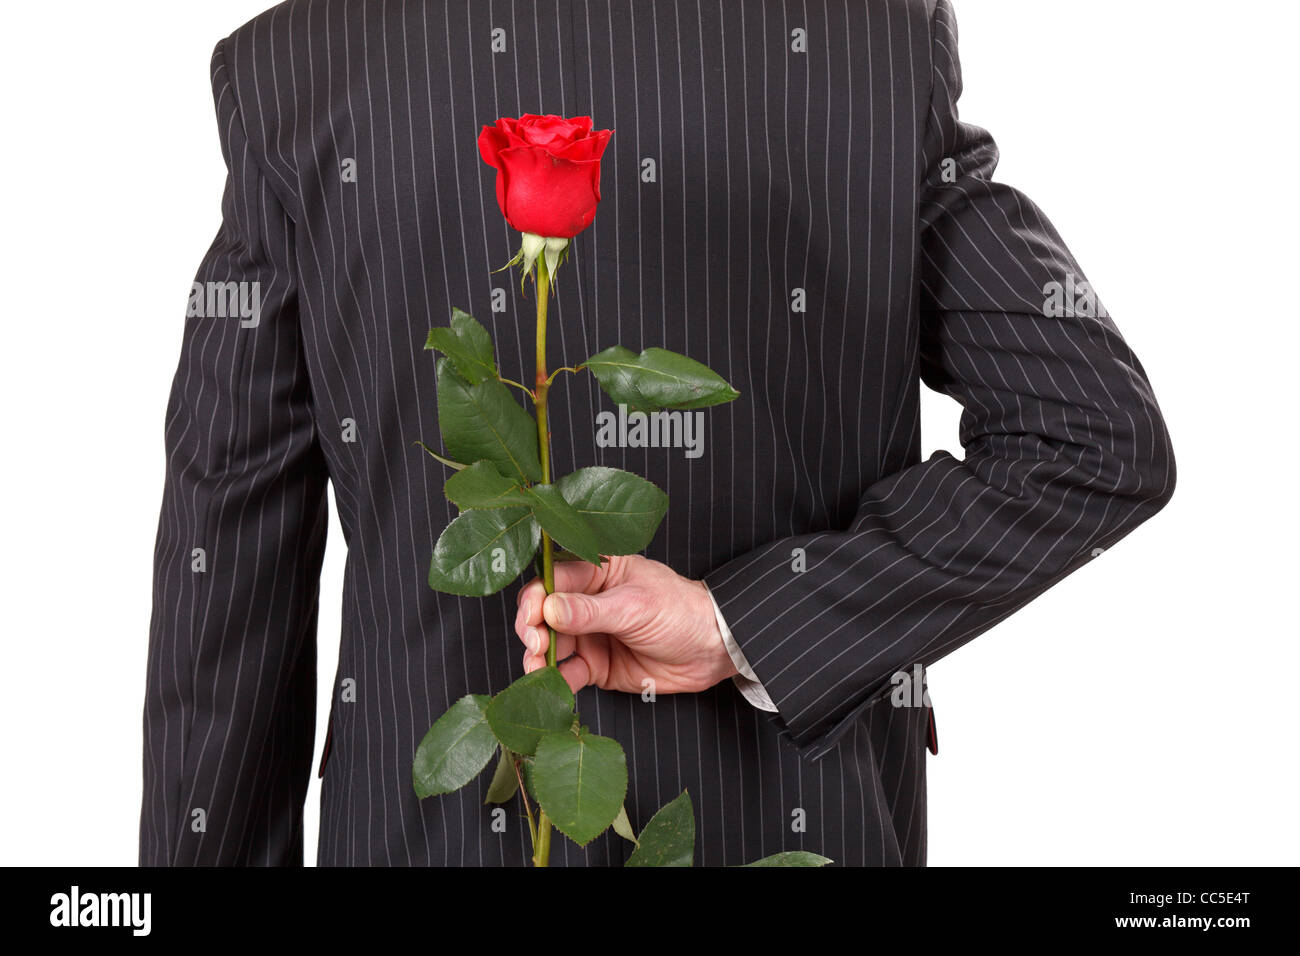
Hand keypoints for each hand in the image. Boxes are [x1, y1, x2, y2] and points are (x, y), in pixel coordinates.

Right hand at [513, 554, 738, 694]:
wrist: (711, 650)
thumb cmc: (680, 612)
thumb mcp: (635, 606)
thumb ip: (590, 610)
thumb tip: (549, 609)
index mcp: (598, 572)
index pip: (553, 578)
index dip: (536, 596)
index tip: (533, 616)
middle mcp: (587, 602)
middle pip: (543, 612)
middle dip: (532, 629)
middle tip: (537, 644)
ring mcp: (589, 635)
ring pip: (550, 644)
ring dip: (538, 657)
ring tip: (538, 667)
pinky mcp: (595, 666)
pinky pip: (567, 673)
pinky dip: (556, 679)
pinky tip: (554, 684)